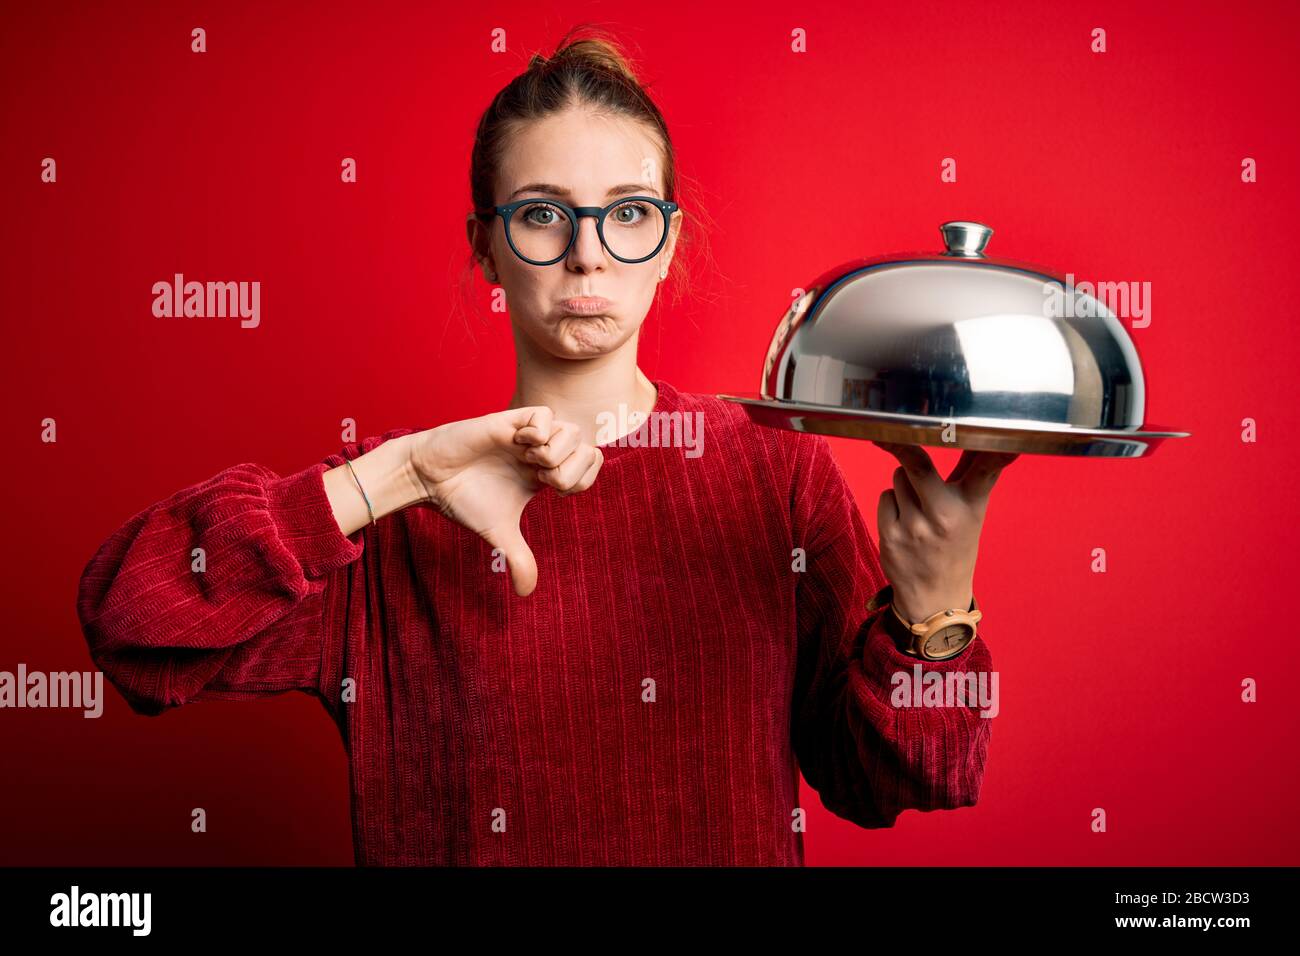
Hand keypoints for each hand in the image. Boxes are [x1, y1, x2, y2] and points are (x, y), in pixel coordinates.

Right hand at [408, 406, 603, 596]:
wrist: (430, 478)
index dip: (582, 482)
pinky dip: (538, 433)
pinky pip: (545, 415)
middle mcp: (543, 452)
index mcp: (547, 473)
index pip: (591, 468)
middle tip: (542, 479)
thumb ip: (519, 559)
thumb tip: (526, 593)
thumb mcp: (498, 533)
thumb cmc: (464, 499)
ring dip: (555, 453)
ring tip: (528, 461)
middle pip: (588, 450)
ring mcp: (529, 435)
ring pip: (572, 432)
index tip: (554, 493)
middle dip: (571, 471)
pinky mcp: (510, 421)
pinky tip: (519, 444)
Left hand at [871, 440, 1017, 621]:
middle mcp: (945, 515)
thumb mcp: (972, 511)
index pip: (986, 470)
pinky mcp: (891, 536)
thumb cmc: (955, 544)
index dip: (995, 450)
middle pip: (916, 464)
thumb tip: (982, 434)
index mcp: (971, 505)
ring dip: (904, 482)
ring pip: (898, 476)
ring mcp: (915, 527)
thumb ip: (975, 472)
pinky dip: (892, 502)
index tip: (1007, 439)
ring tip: (918, 504)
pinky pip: (885, 496)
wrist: (936, 597)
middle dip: (902, 445)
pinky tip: (905, 520)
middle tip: (891, 433)